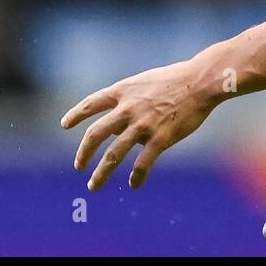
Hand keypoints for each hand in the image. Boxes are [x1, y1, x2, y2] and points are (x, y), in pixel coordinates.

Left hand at [61, 60, 219, 189]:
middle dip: (84, 153)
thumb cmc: (176, 79)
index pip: (91, 103)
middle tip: (78, 166)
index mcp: (123, 91)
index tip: (65, 124)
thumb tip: (119, 125)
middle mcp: (128, 108)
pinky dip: (136, 176)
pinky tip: (134, 184)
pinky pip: (143, 163)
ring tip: (93, 186)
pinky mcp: (161, 138)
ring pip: (114, 154)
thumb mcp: (144, 83)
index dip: (76, 114)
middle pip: (96, 133)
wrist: (200, 81)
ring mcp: (143, 124)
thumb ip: (129, 101)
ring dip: (101, 173)